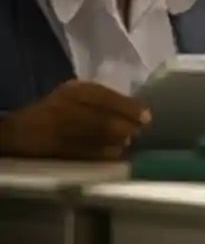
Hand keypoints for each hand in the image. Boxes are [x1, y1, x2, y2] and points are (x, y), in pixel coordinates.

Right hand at [0, 80, 149, 159]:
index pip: (104, 96)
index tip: (147, 117)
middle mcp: (65, 104)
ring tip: (128, 144)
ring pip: (93, 134)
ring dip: (115, 140)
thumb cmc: (58, 112)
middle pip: (101, 116)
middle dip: (125, 126)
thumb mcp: (79, 99)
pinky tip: (114, 154)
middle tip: (139, 133)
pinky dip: (101, 153)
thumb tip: (140, 113)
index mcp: (75, 89)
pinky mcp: (52, 146)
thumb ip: (106, 103)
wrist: (19, 130)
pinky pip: (81, 150)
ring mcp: (56, 125)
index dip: (128, 107)